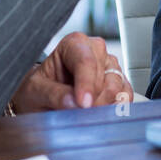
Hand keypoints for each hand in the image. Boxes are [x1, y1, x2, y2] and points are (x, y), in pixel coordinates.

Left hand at [11, 33, 133, 111]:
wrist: (43, 98)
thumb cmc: (39, 89)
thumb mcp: (35, 91)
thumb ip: (53, 94)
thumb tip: (72, 102)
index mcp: (74, 44)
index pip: (86, 61)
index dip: (86, 84)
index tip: (83, 105)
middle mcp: (95, 51)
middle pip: (105, 77)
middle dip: (93, 100)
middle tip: (78, 116)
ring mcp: (110, 66)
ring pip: (118, 88)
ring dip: (103, 107)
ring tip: (84, 116)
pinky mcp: (119, 83)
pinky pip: (125, 97)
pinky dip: (115, 109)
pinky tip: (98, 114)